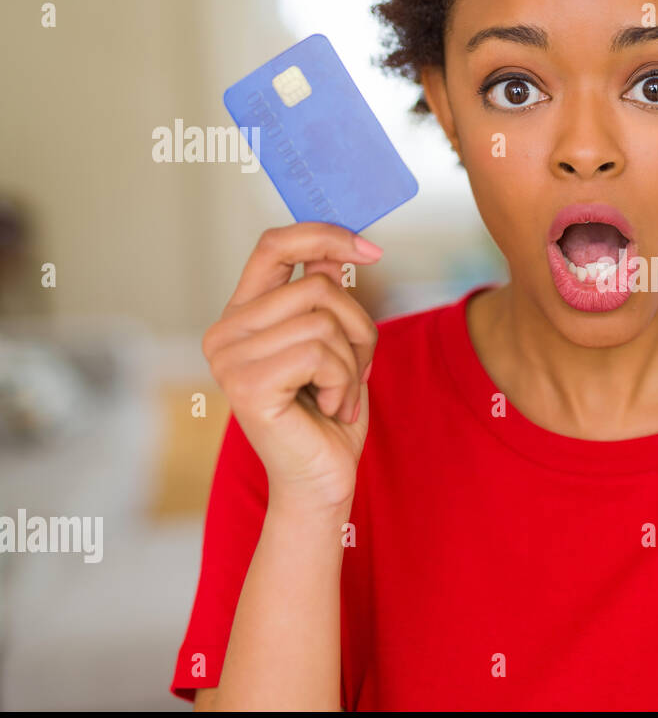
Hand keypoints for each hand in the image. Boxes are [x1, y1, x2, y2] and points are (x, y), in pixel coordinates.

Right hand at [202, 222, 382, 509]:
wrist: (321, 482)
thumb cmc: (329, 415)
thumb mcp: (336, 346)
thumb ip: (325, 301)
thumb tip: (333, 251)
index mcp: (243, 315)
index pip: (274, 246)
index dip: (324, 235)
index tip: (372, 249)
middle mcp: (225, 332)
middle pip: (318, 286)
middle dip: (358, 328)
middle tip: (354, 371)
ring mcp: (229, 358)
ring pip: (323, 320)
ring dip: (352, 361)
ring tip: (338, 395)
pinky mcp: (245, 384)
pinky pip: (319, 353)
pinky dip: (342, 382)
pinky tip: (329, 408)